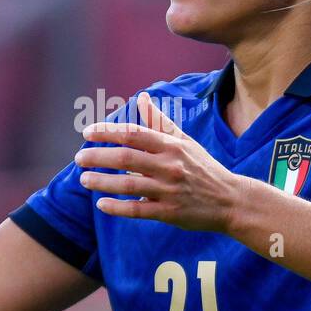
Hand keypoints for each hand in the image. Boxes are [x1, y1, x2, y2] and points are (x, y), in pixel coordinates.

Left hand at [75, 91, 242, 232]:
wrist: (231, 200)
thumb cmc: (203, 168)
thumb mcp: (185, 141)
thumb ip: (160, 122)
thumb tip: (143, 97)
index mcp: (172, 146)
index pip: (133, 133)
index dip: (107, 132)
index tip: (87, 133)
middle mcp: (170, 166)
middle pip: (126, 158)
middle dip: (98, 157)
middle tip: (79, 158)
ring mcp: (170, 190)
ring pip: (129, 185)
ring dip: (102, 182)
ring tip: (84, 180)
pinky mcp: (170, 213)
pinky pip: (138, 210)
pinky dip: (118, 208)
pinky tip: (101, 205)